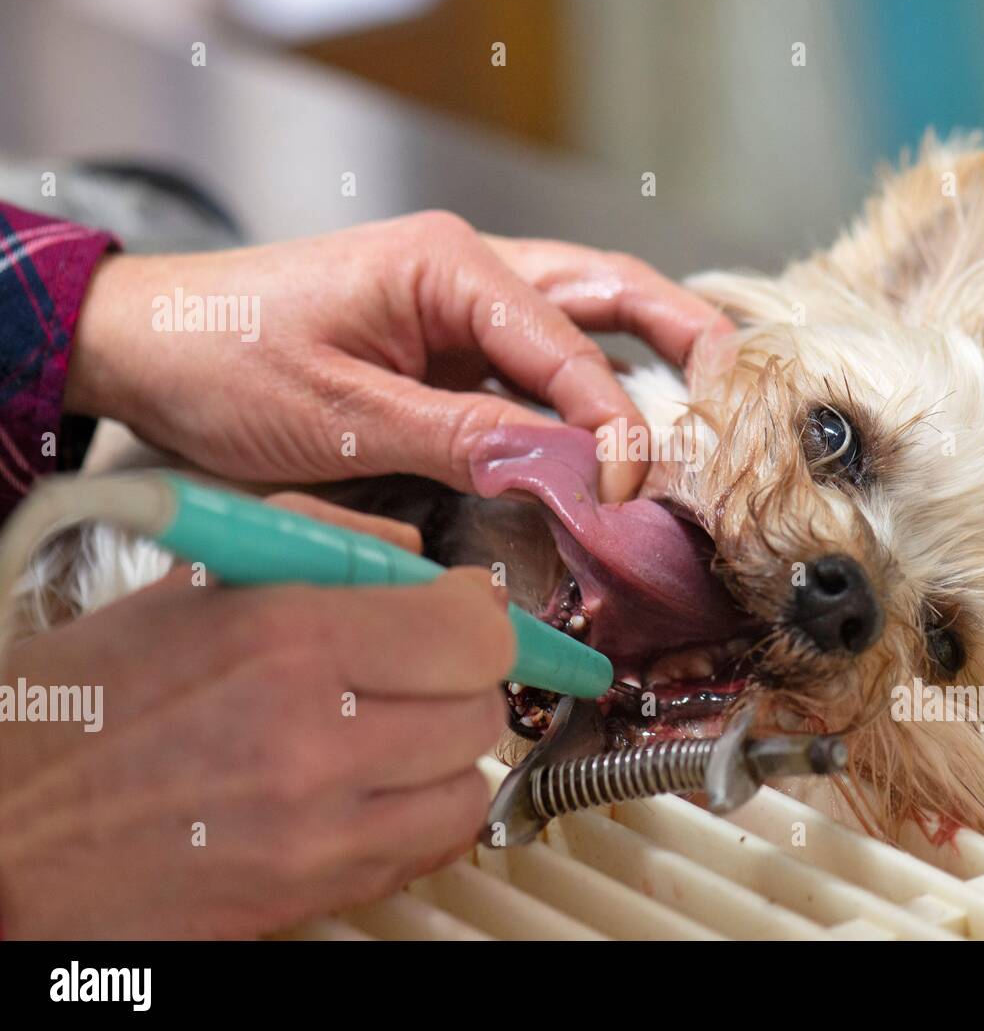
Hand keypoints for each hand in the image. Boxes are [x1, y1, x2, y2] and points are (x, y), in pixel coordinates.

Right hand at [0, 499, 511, 938]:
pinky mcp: (310, 893)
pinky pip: (432, 848)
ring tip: (389, 729)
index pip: (471, 634)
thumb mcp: (190, 584)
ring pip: (470, 782)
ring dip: (445, 750)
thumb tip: (417, 555)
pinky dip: (424, 812)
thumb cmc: (79, 705)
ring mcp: (317, 831)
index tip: (453, 608)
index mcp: (283, 640)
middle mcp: (315, 741)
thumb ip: (324, 544)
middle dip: (459, 679)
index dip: (474, 614)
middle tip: (415, 667)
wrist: (4, 836)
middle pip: (480, 709)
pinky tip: (376, 787)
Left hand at [67, 213, 728, 501]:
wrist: (149, 346)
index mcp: (449, 267)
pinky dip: (588, 390)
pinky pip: (540, 359)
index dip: (615, 418)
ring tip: (705, 404)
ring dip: (647, 356)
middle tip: (738, 390)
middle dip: (682, 334)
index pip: (568, 343)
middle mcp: (469, 271)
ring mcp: (462, 305)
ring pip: (584, 316)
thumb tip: (567, 468)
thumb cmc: (226, 361)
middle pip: (608, 289)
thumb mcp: (340, 415)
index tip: (637, 485)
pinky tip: (616, 428)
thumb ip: (460, 438)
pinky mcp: (448, 343)